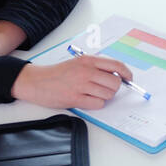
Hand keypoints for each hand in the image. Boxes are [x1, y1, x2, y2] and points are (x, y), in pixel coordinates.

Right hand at [11, 55, 135, 110]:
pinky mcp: (75, 99)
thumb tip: (117, 75)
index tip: (129, 79)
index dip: (126, 73)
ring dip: (104, 97)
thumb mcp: (78, 62)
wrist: (37, 81)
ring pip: (108, 95)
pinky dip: (96, 104)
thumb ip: (96, 66)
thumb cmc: (57, 73)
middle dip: (113, 88)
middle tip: (105, 89)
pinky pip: (98, 104)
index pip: (116, 65)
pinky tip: (87, 100)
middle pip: (115, 82)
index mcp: (88, 60)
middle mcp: (86, 71)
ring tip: (92, 94)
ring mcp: (81, 85)